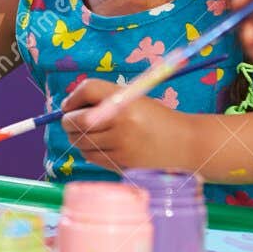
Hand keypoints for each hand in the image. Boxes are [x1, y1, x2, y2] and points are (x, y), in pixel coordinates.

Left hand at [60, 78, 195, 172]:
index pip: (88, 89)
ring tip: (92, 135)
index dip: (73, 98)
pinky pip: (91, 157)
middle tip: (71, 122)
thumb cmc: (155, 119)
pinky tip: (104, 147)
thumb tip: (67, 108)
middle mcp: (122, 120)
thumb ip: (104, 100)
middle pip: (76, 120)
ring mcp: (121, 144)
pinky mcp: (122, 162)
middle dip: (68, 121)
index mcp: (125, 98)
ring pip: (80, 141)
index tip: (69, 105)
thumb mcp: (133, 100)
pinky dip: (90, 152)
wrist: (185, 143)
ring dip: (78, 138)